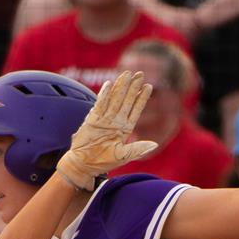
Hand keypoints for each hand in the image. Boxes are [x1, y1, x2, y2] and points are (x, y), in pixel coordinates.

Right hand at [56, 70, 157, 189]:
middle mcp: (115, 121)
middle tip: (140, 73)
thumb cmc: (103, 162)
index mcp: (124, 128)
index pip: (136, 110)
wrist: (83, 165)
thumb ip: (138, 149)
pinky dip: (104, 95)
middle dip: (133, 87)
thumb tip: (154, 144)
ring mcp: (104, 119)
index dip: (142, 98)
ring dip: (121, 87)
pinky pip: (99, 104)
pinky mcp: (92, 119)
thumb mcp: (123, 156)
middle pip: (126, 100)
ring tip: (127, 74)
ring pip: (114, 99)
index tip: (148, 86)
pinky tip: (109, 84)